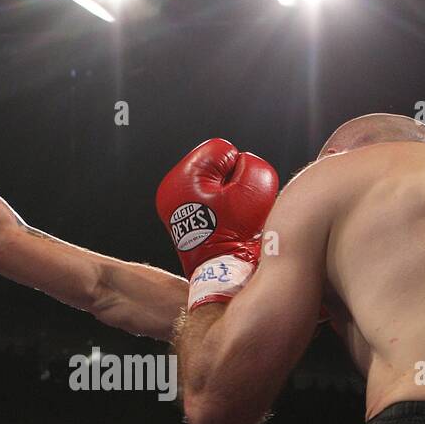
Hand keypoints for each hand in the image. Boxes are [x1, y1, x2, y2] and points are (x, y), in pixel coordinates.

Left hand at [155, 139, 277, 309]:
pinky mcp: (182, 218)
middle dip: (231, 182)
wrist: (220, 273)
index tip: (236, 194)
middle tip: (232, 208)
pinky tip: (222, 224)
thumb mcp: (251, 191)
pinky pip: (207, 201)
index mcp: (182, 178)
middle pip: (215, 166)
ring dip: (226, 195)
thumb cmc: (233, 235)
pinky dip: (219, 208)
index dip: (239, 169)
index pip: (222, 150)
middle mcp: (172, 189)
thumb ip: (252, 165)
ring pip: (212, 184)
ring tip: (227, 217)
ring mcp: (174, 205)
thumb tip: (243, 163)